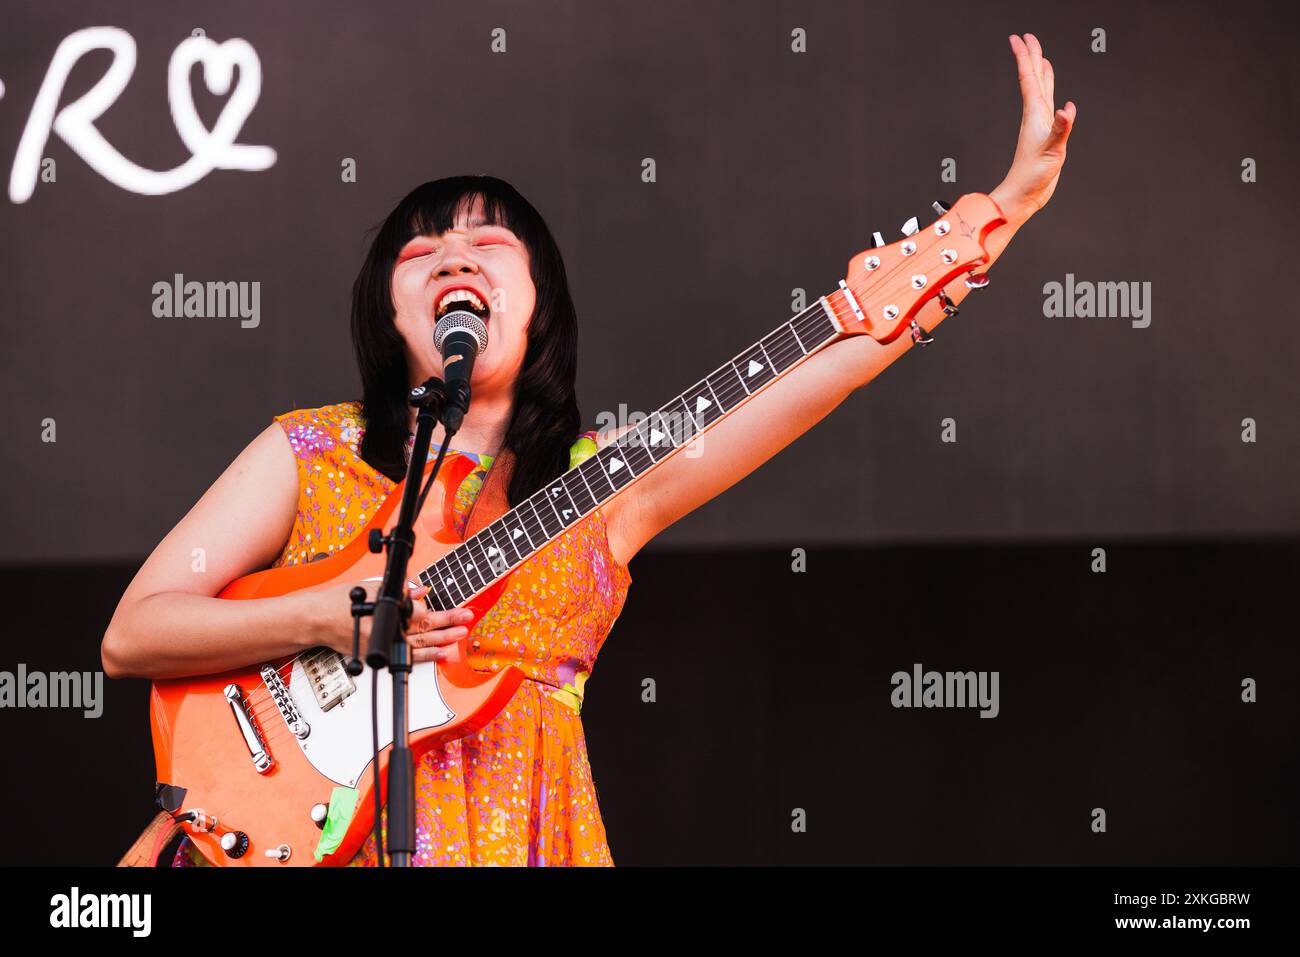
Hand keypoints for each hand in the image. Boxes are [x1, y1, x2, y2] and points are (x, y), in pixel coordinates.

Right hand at [308, 580, 473, 662]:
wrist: (316, 622)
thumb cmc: (340, 602)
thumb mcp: (370, 587)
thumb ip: (398, 590)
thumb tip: (420, 591)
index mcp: (386, 612)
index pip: (419, 613)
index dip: (439, 611)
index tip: (457, 608)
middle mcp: (387, 632)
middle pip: (424, 629)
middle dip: (448, 623)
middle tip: (466, 618)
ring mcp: (384, 646)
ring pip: (420, 645)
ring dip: (443, 640)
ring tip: (460, 635)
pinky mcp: (380, 656)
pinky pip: (408, 658)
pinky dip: (426, 657)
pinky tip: (441, 654)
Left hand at [990, 33, 1076, 224]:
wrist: (1023, 195)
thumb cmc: (1032, 176)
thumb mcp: (1050, 151)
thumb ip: (1060, 130)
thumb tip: (1067, 110)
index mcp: (1035, 114)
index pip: (1029, 78)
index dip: (1025, 57)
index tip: (1020, 38)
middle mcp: (1036, 115)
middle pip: (1034, 79)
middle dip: (1032, 57)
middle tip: (1028, 37)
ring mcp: (1040, 124)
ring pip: (1041, 91)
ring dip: (1040, 73)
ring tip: (1041, 58)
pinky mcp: (1046, 134)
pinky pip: (1048, 107)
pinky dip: (1051, 96)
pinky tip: (1054, 95)